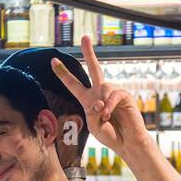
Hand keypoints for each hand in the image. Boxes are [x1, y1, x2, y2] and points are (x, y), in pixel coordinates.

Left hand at [51, 35, 147, 154]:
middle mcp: (99, 93)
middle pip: (94, 69)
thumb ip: (92, 114)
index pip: (73, 84)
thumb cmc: (110, 136)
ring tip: (106, 118)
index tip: (53, 61)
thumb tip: (99, 101)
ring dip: (102, 104)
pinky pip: (114, 94)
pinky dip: (110, 105)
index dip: (63, 73)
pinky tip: (109, 115)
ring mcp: (112, 93)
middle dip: (89, 53)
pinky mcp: (124, 96)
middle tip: (84, 37)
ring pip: (103, 87)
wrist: (127, 143)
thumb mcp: (94, 127)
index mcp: (88, 100)